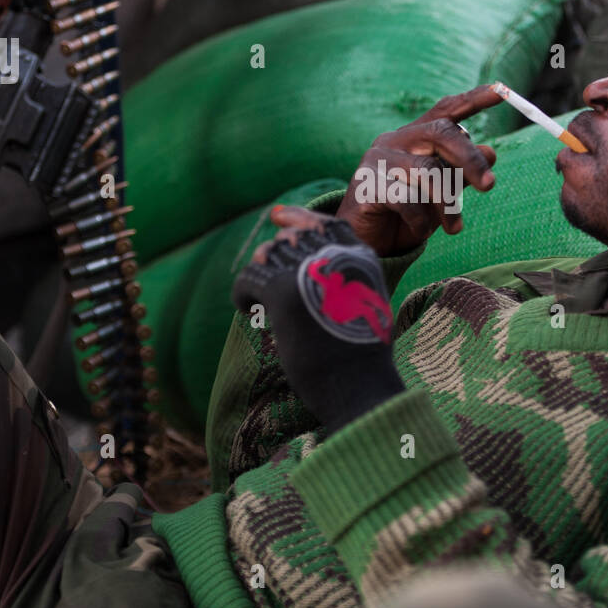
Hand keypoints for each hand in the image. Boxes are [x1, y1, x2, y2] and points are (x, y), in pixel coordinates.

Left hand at [232, 207, 405, 431]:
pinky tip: (247, 308)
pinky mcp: (283, 291)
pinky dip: (242, 293)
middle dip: (276, 257)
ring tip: (259, 298)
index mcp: (360, 258)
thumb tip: (305, 262)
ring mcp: (309, 271)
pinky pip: (249, 278)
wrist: (360, 388)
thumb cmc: (361, 357)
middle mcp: (336, 257)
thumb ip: (344, 278)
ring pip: (269, 255)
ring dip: (261, 273)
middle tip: (269, 282)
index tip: (278, 218)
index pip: (325, 224)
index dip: (298, 219)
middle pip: (291, 238)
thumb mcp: (365, 306)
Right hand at [336, 86, 501, 256]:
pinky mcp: (366, 185)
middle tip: (490, 186)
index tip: (502, 90)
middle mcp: (395, 140)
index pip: (446, 110)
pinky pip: (405, 199)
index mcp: (415, 136)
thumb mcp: (441, 194)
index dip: (474, 99)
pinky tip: (421, 232)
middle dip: (470, 160)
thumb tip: (492, 152)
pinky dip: (421, 219)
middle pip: (441, 134)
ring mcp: (378, 160)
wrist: (366, 242)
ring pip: (427, 171)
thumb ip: (462, 172)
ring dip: (448, 204)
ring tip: (455, 229)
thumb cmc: (407, 214)